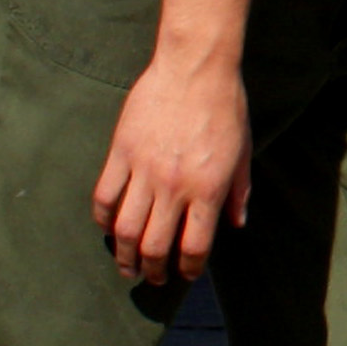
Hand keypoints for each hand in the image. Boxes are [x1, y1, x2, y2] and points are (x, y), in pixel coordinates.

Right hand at [91, 53, 251, 287]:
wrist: (196, 68)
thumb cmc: (226, 108)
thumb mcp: (244, 152)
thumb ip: (240, 192)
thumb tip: (236, 224)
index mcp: (208, 189)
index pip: (194, 247)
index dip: (189, 268)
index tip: (186, 273)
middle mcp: (175, 186)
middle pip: (155, 247)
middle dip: (152, 271)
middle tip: (151, 278)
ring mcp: (144, 170)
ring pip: (125, 228)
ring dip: (124, 254)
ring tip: (126, 264)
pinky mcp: (121, 152)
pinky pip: (104, 195)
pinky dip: (102, 218)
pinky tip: (108, 226)